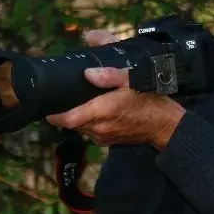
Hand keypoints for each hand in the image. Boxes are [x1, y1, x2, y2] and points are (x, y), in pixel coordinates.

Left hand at [46, 30, 185, 149]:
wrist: (163, 124)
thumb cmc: (149, 99)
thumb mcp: (133, 79)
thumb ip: (109, 74)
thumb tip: (88, 72)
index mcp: (102, 111)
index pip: (66, 119)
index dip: (54, 112)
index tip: (50, 101)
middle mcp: (98, 128)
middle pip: (70, 123)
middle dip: (65, 111)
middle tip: (66, 95)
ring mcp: (102, 137)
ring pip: (79, 128)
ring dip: (77, 117)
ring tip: (80, 101)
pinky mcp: (108, 141)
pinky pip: (90, 132)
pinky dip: (88, 122)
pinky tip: (96, 110)